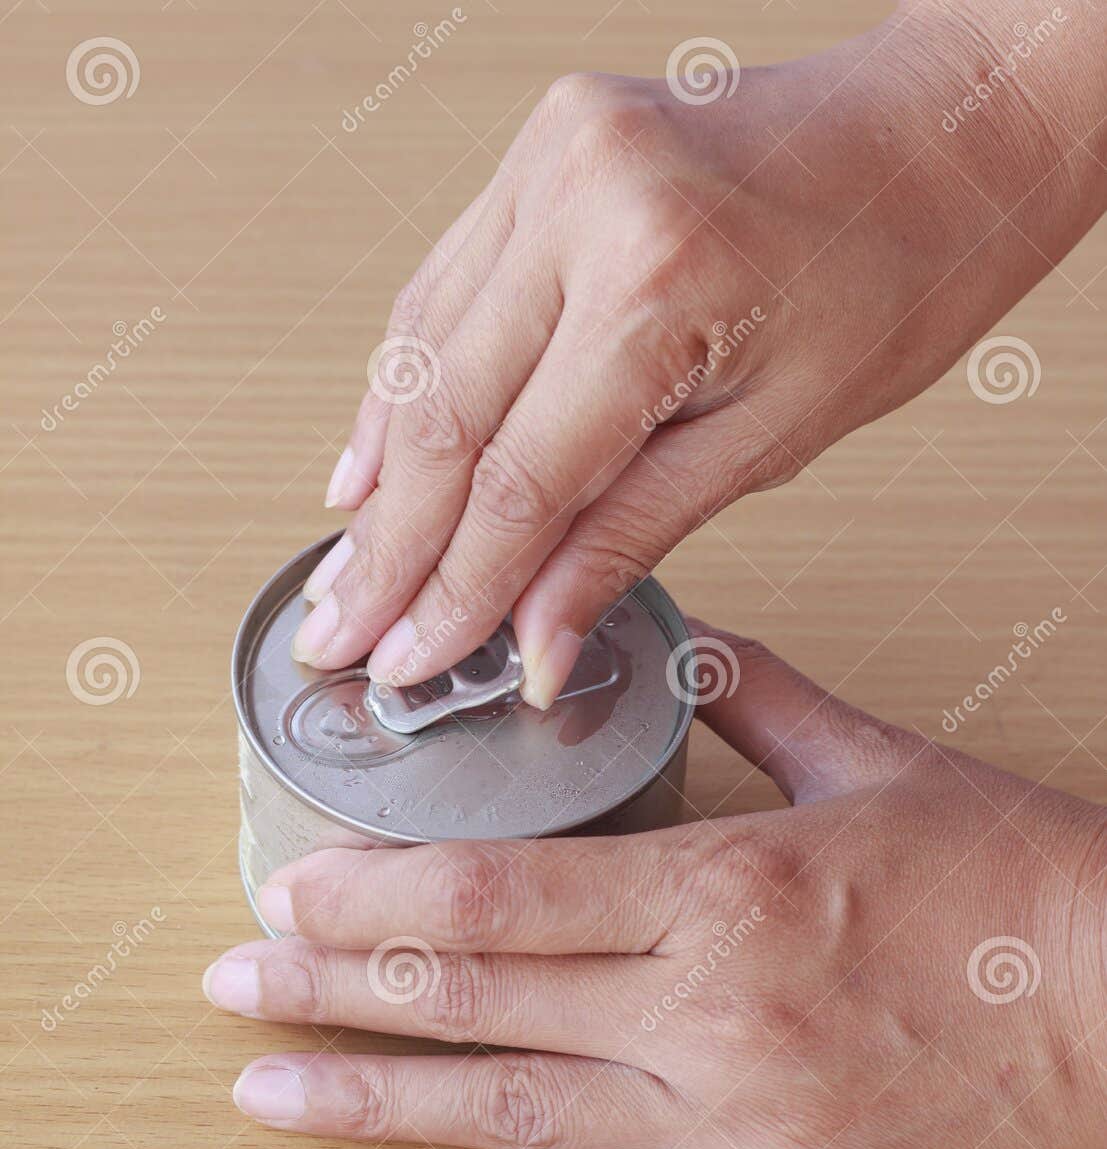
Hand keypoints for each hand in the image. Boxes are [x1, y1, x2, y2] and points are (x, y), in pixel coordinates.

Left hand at [204, 627, 1106, 1148]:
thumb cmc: (1029, 889)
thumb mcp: (888, 769)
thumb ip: (759, 700)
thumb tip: (674, 637)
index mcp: (729, 892)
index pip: (500, 894)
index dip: (375, 898)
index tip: (290, 894)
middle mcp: (713, 1016)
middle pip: (477, 1001)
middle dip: (333, 990)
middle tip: (229, 986)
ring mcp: (746, 1134)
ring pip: (520, 1118)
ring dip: (377, 1107)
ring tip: (266, 1097)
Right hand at [293, 1, 1106, 704]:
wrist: (938, 135)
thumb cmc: (895, 272)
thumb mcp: (773, 438)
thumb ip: (630, 536)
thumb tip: (533, 638)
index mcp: (659, 277)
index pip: (519, 479)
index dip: (456, 591)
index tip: (410, 665)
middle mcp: (582, 197)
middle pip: (447, 419)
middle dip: (389, 552)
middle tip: (338, 641)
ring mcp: (549, 159)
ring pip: (424, 352)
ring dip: (382, 477)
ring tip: (346, 575)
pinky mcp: (539, 150)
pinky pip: (444, 289)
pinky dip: (407, 387)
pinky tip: (372, 466)